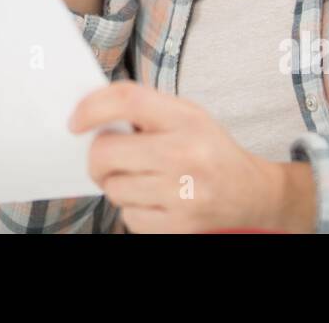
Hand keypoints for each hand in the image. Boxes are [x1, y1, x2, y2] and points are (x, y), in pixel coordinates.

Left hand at [68, 80, 315, 232]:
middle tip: (107, 159)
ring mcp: (183, 194)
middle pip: (105, 152)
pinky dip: (134, 210)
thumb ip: (145, 109)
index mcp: (186, 118)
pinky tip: (155, 200)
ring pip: (113, 189)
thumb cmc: (210, 149)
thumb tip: (91, 113)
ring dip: (118, 185)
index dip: (91, 108)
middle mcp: (185, 154)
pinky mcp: (180, 227)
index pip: (126, 100)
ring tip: (142, 179)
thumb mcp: (187, 115)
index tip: (75, 122)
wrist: (252, 193)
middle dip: (96, 157)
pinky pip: (128, 218)